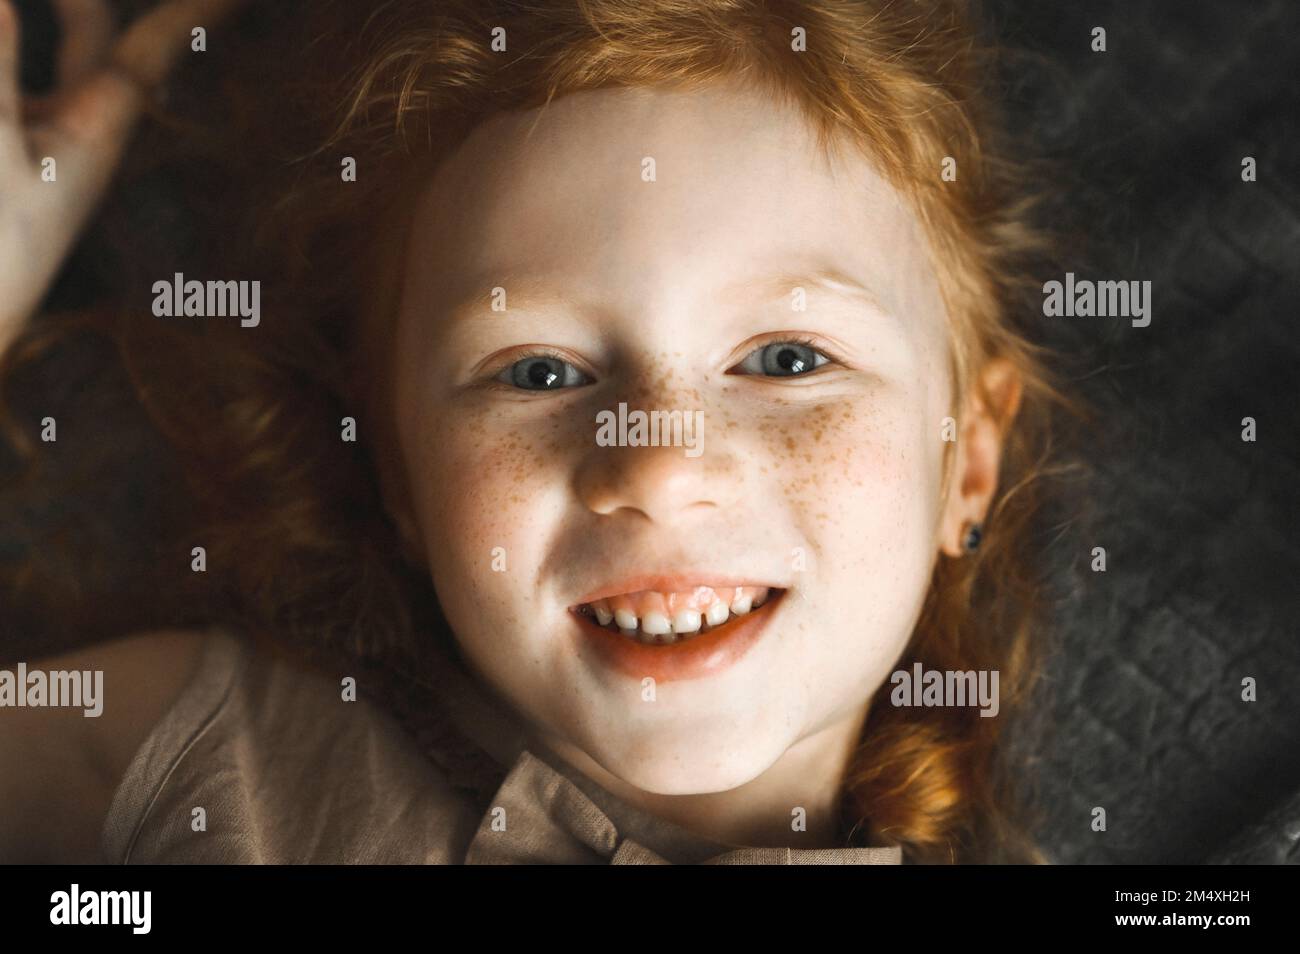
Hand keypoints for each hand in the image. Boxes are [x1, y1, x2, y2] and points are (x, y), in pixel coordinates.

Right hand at [0, 0, 245, 355]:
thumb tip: (1, 3)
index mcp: (98, 128)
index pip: (152, 48)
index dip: (194, 9)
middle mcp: (81, 130)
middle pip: (99, 37)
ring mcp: (46, 142)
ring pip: (60, 58)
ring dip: (50, 19)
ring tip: (29, 1)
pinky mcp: (15, 152)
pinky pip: (21, 90)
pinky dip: (14, 57)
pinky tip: (10, 30)